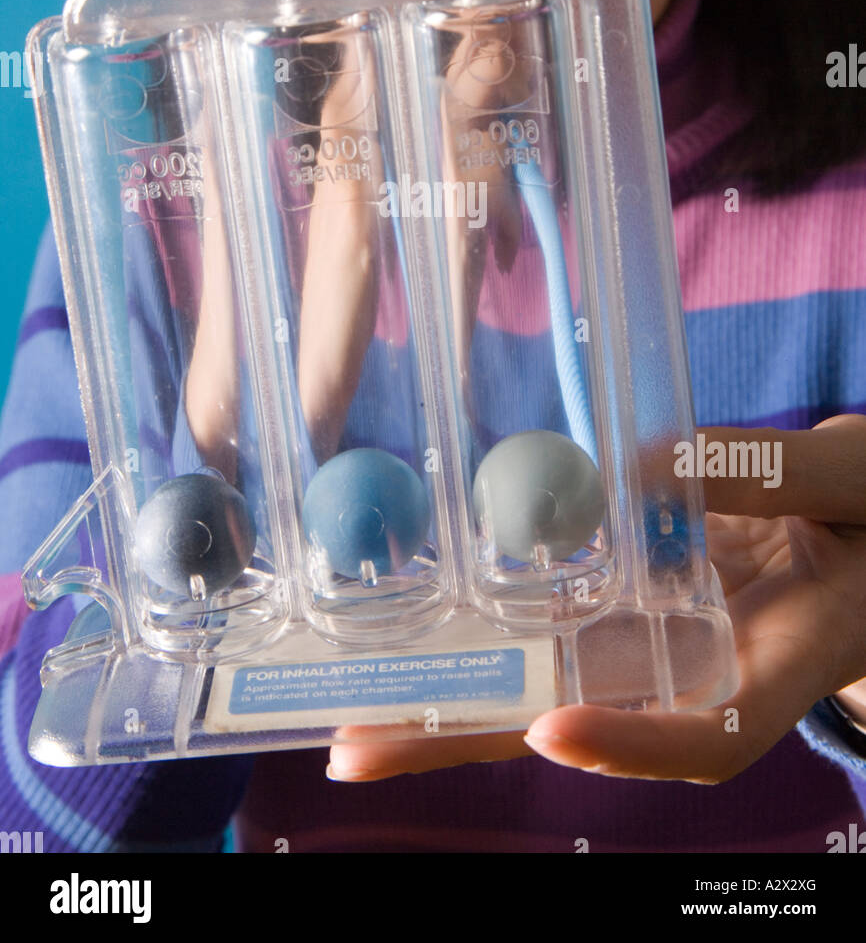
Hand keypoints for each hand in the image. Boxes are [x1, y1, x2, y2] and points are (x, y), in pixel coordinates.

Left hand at [326, 414, 865, 783]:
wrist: (863, 531)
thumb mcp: (851, 486)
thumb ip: (766, 473)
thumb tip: (642, 466)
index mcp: (776, 665)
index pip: (706, 736)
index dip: (630, 742)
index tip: (555, 726)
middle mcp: (697, 674)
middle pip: (581, 723)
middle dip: (473, 737)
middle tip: (360, 748)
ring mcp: (654, 645)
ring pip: (547, 684)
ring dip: (450, 699)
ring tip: (346, 715)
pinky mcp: (628, 608)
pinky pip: (554, 628)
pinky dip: (485, 635)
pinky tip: (411, 631)